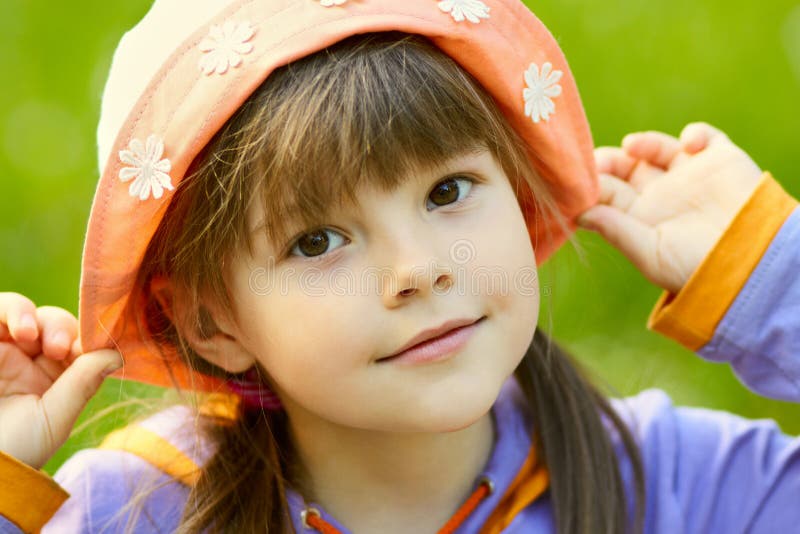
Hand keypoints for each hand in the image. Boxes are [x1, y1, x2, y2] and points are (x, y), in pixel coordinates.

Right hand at [0, 292, 121, 468]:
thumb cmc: (16, 450)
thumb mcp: (55, 419)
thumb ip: (83, 383)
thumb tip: (118, 353)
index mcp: (53, 378)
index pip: (77, 343)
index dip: (88, 338)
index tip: (96, 345)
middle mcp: (27, 360)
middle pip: (54, 323)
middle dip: (62, 329)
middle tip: (60, 348)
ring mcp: (4, 350)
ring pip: (23, 311)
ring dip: (32, 315)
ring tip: (31, 335)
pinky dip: (11, 311)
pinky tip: (21, 330)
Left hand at [577, 122, 763, 293]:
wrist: (751, 263)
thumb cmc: (695, 266)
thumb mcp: (648, 253)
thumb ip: (615, 229)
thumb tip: (578, 212)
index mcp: (640, 217)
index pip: (607, 192)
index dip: (591, 182)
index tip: (578, 179)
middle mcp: (661, 194)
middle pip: (626, 167)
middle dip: (609, 159)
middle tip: (599, 159)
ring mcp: (689, 176)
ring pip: (657, 148)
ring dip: (642, 142)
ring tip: (632, 146)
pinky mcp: (719, 160)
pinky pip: (703, 137)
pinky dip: (694, 133)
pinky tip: (688, 144)